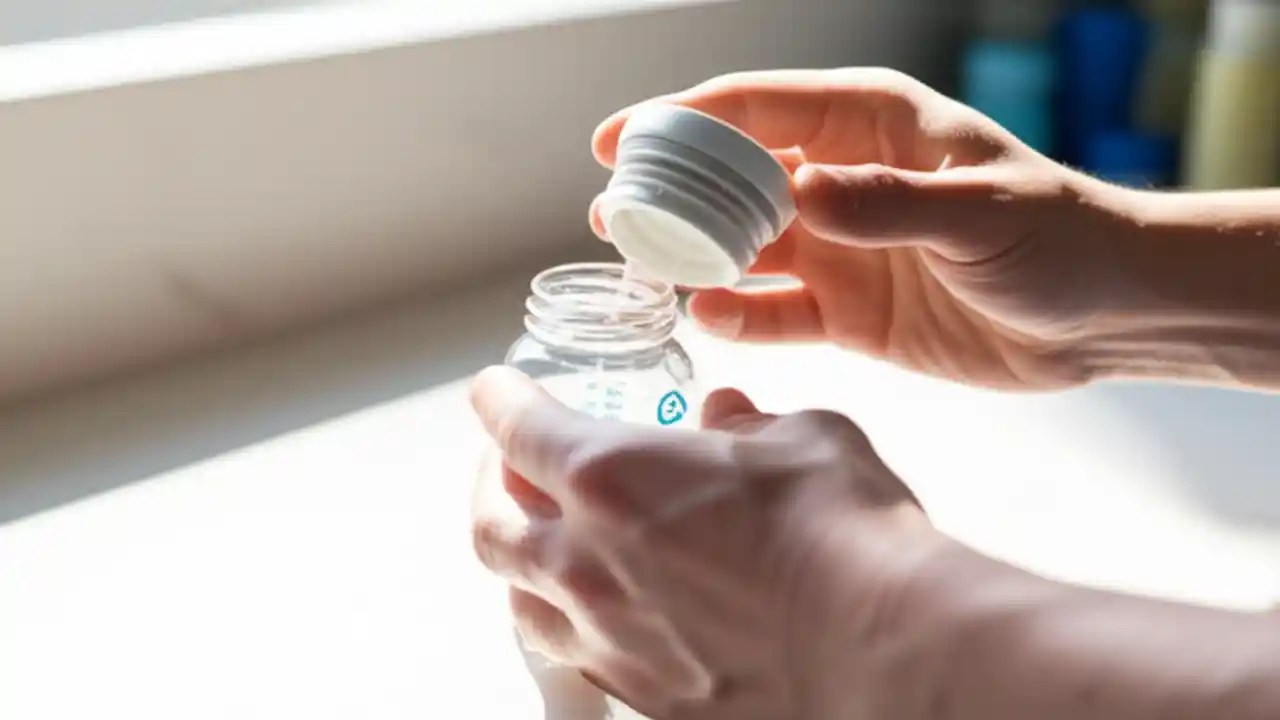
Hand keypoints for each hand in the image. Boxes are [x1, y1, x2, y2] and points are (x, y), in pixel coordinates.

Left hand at [469, 366, 944, 718]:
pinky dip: (576, 624)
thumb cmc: (843, 533)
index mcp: (610, 476)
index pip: (518, 427)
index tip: (495, 391)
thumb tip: (728, 419)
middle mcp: (587, 562)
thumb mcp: (803, 438)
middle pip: (492, 525)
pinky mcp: (643, 697)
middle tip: (511, 470)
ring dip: (524, 564)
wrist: (882, 649)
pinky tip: (607, 614)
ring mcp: (609, 639)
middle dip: (490, 487)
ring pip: (521, 602)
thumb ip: (749, 425)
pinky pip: (579, 657)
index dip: (499, 401)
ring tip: (546, 547)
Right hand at [591, 69, 1138, 389]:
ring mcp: (838, 248)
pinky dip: (737, 315)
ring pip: (741, 246)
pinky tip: (707, 318)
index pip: (757, 108)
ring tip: (641, 268)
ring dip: (691, 257)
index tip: (620, 140)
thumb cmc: (1058, 237)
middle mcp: (840, 180)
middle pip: (732, 178)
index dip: (682, 119)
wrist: (1103, 315)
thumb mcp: (981, 210)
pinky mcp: (845, 312)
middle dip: (671, 194)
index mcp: (869, 126)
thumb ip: (889, 203)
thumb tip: (800, 195)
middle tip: (617, 215)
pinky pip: (774, 311)